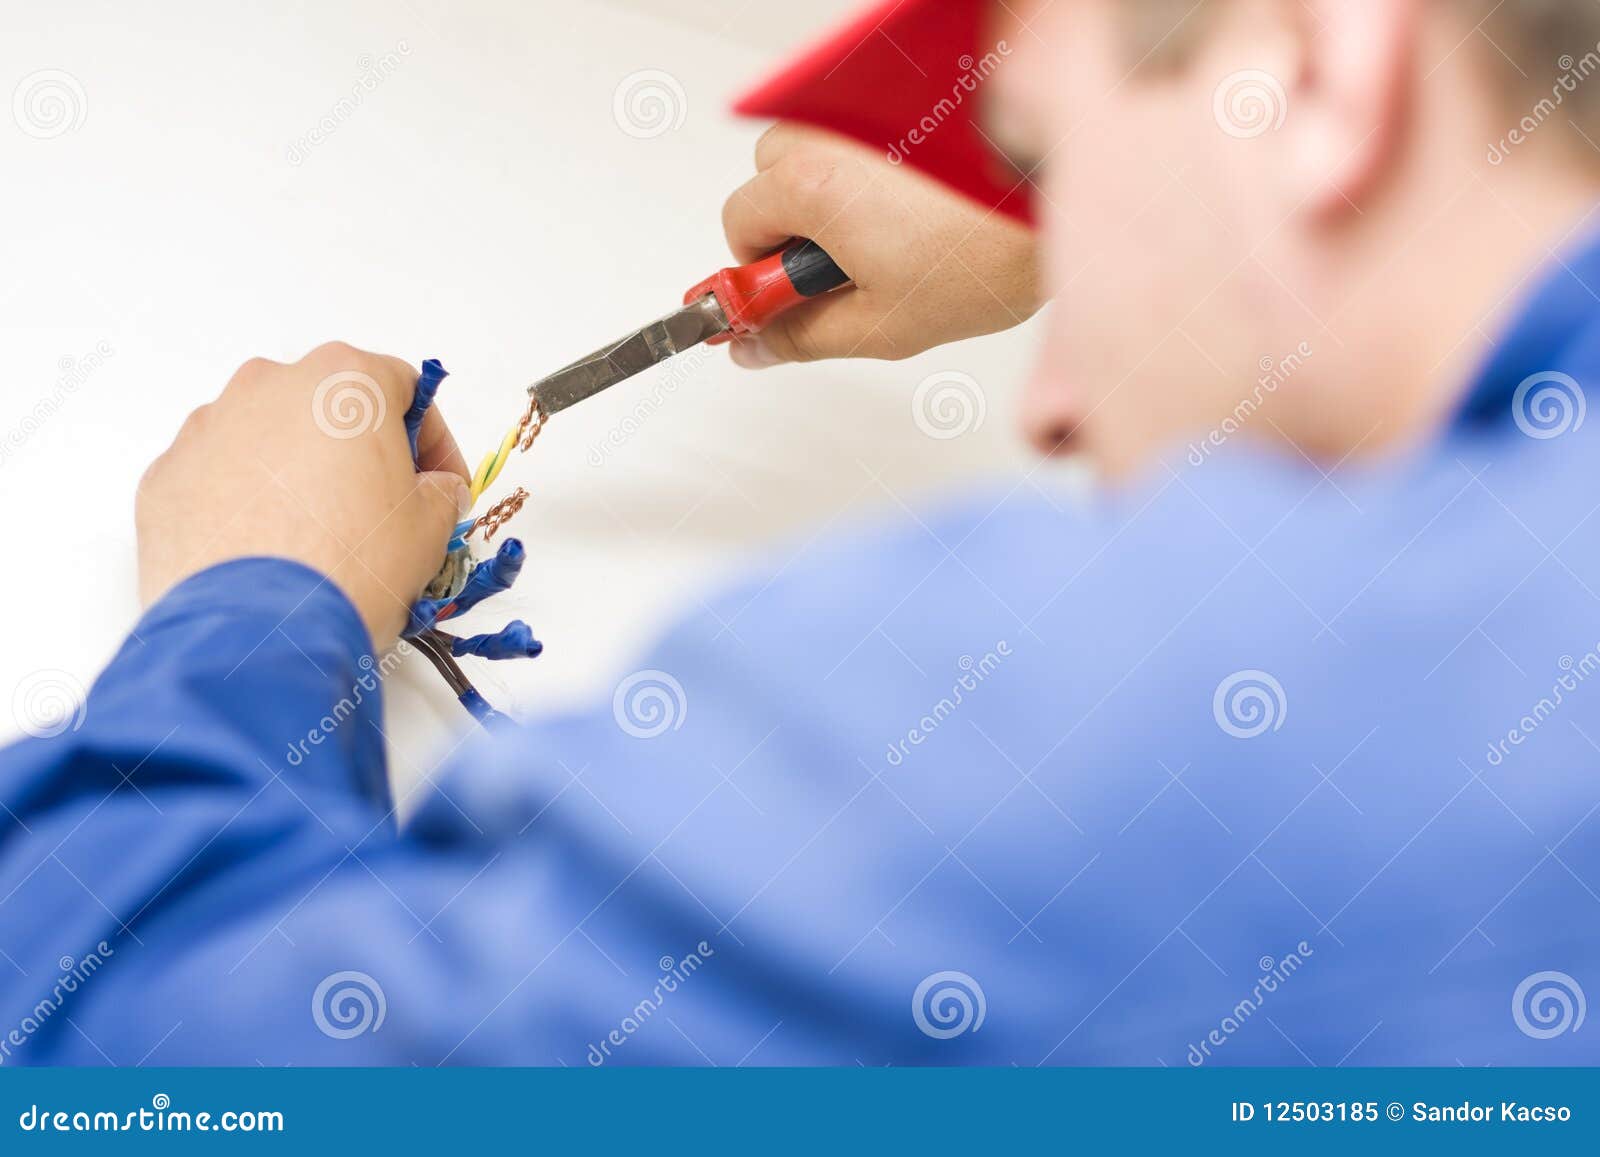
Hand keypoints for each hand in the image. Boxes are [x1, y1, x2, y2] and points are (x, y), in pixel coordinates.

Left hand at [136, 342, 471, 645]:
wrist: (254, 629)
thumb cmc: (347, 564)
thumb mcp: (429, 528)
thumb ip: (440, 493)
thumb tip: (432, 492)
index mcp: (344, 381)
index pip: (405, 390)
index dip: (432, 443)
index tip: (439, 484)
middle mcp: (269, 385)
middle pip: (329, 407)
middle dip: (357, 453)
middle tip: (379, 511)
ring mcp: (208, 428)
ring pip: (268, 439)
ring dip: (297, 476)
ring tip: (317, 540)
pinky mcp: (166, 476)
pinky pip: (219, 479)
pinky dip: (245, 504)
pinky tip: (267, 554)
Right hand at [721, 123, 1039, 366]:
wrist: (1050, 210)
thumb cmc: (980, 260)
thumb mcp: (879, 326)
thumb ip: (802, 337)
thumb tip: (754, 347)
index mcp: (810, 188)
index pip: (738, 223)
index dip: (760, 271)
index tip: (783, 298)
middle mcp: (829, 135)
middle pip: (769, 177)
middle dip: (793, 225)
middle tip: (845, 269)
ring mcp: (864, 113)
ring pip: (811, 150)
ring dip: (829, 194)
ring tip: (887, 238)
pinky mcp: (898, 102)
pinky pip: (854, 134)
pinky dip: (866, 168)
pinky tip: (912, 206)